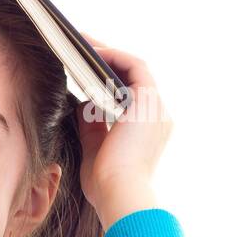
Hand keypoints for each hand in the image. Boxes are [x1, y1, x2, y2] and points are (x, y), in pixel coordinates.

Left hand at [76, 33, 173, 224]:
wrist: (119, 194)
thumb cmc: (105, 184)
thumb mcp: (94, 149)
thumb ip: (90, 126)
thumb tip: (81, 104)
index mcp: (145, 131)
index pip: (128, 96)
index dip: (108, 79)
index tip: (85, 68)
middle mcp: (156, 117)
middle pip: (132, 77)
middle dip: (107, 60)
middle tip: (81, 46)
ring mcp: (156, 109)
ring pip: (135, 68)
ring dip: (109, 54)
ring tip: (83, 43)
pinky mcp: (150, 102)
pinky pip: (135, 67)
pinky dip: (114, 57)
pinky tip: (93, 52)